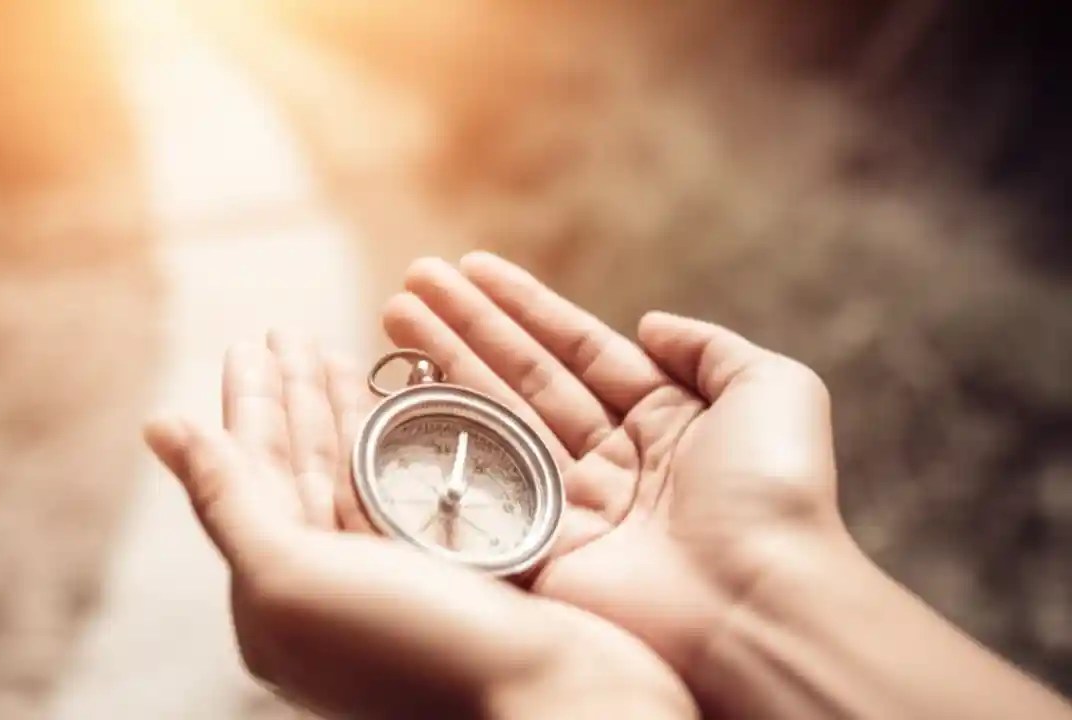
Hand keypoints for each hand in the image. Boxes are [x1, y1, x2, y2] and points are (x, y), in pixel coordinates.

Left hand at [144, 332, 696, 719]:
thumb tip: (163, 425)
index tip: (251, 340)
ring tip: (331, 352)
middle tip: (287, 331)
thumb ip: (227, 500)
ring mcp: (392, 584)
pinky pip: (408, 491)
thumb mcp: (293, 580)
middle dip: (290, 399)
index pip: (247, 479)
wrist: (551, 705)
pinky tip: (399, 409)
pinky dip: (398, 444)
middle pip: (298, 472)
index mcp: (276, 602)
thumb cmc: (416, 652)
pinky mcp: (451, 575)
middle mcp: (330, 594)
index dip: (249, 404)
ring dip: (338, 413)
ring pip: (353, 477)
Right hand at [382, 254, 847, 707]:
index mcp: (666, 420)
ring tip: (394, 311)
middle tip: (412, 282)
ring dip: (443, 364)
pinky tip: (402, 396)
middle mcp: (614, 460)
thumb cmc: (773, 495)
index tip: (473, 268)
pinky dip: (441, 444)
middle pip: (524, 378)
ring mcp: (571, 507)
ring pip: (495, 421)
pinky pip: (481, 489)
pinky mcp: (539, 552)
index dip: (525, 307)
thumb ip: (710, 346)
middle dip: (468, 327)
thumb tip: (650, 322)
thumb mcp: (772, 389)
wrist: (755, 606)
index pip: (579, 350)